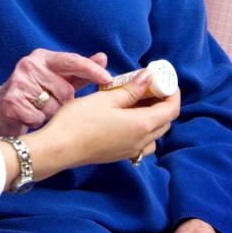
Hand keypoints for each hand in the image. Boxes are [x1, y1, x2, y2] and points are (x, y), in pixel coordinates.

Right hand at [0, 49, 111, 137]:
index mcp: (42, 58)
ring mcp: (18, 82)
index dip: (91, 69)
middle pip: (65, 91)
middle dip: (63, 104)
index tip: (107, 79)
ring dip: (51, 116)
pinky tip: (29, 118)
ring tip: (39, 111)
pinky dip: (37, 123)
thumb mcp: (56, 79)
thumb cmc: (35, 94)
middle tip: (51, 106)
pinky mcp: (11, 101)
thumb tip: (103, 58)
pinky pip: (38, 118)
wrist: (2, 111)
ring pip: (53, 108)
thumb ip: (79, 71)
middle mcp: (29, 65)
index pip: (72, 61)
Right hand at [0, 70, 179, 183]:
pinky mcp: (119, 155)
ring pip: (154, 135)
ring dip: (153, 118)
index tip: (164, 80)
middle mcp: (141, 141)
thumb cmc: (79, 120)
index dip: (173, 93)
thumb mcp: (106, 98)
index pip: (171, 109)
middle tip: (150, 86)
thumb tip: (149, 77)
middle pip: (165, 122)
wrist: (59, 148)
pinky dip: (142, 130)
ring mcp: (130, 151)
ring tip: (138, 101)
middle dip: (163, 103)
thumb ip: (131, 89)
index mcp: (141, 125)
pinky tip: (126, 119)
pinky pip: (142, 143)